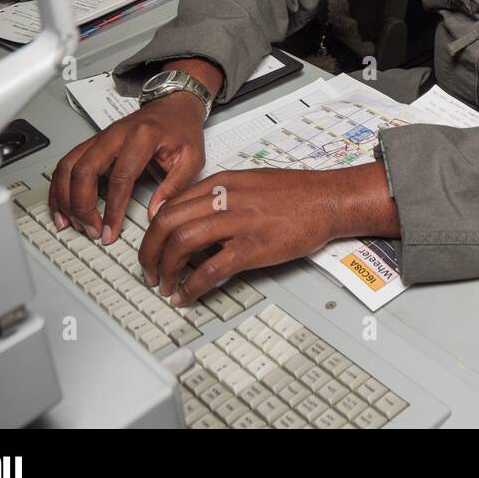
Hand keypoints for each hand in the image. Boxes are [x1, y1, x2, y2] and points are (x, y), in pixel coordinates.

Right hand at [49, 66, 217, 241]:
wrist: (175, 105)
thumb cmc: (182, 128)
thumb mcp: (192, 157)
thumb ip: (175, 186)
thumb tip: (155, 213)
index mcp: (142, 137)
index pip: (120, 177)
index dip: (112, 209)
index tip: (110, 230)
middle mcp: (115, 134)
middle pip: (84, 171)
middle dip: (82, 205)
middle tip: (90, 229)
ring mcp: (101, 137)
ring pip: (68, 166)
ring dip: (64, 197)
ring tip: (69, 222)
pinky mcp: (93, 142)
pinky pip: (67, 163)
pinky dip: (59, 186)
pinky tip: (61, 206)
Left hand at [137, 163, 398, 305]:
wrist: (328, 200)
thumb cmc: (296, 193)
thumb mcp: (251, 183)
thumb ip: (221, 197)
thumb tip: (196, 219)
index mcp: (222, 182)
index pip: (170, 204)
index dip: (152, 232)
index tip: (152, 249)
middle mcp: (225, 199)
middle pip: (167, 223)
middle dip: (150, 252)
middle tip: (149, 272)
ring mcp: (239, 223)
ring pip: (182, 244)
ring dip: (166, 270)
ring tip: (165, 286)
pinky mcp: (254, 246)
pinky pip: (211, 269)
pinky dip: (192, 286)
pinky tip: (188, 295)